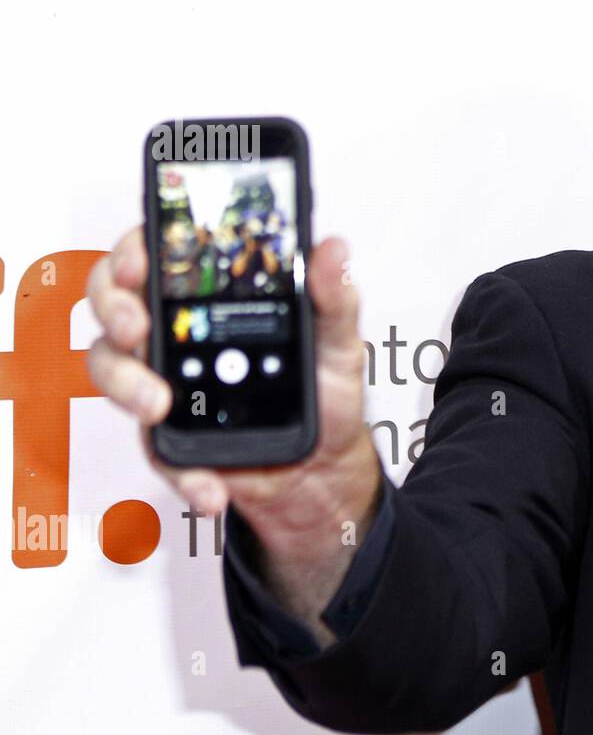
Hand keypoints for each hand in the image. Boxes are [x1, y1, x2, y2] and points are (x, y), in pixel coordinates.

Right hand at [84, 228, 380, 560]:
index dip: (136, 248)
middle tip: (138, 328)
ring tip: (160, 406)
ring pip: (111, 366)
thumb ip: (334, 298)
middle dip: (114, 308)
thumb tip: (334, 249)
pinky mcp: (167, 435)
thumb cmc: (325, 392)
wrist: (325, 467)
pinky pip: (153, 447)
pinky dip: (181, 469)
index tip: (140, 260)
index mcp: (213, 298)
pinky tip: (211, 485)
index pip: (159, 253)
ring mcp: (165, 381)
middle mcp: (179, 333)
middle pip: (116, 300)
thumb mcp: (338, 342)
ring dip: (126, 383)